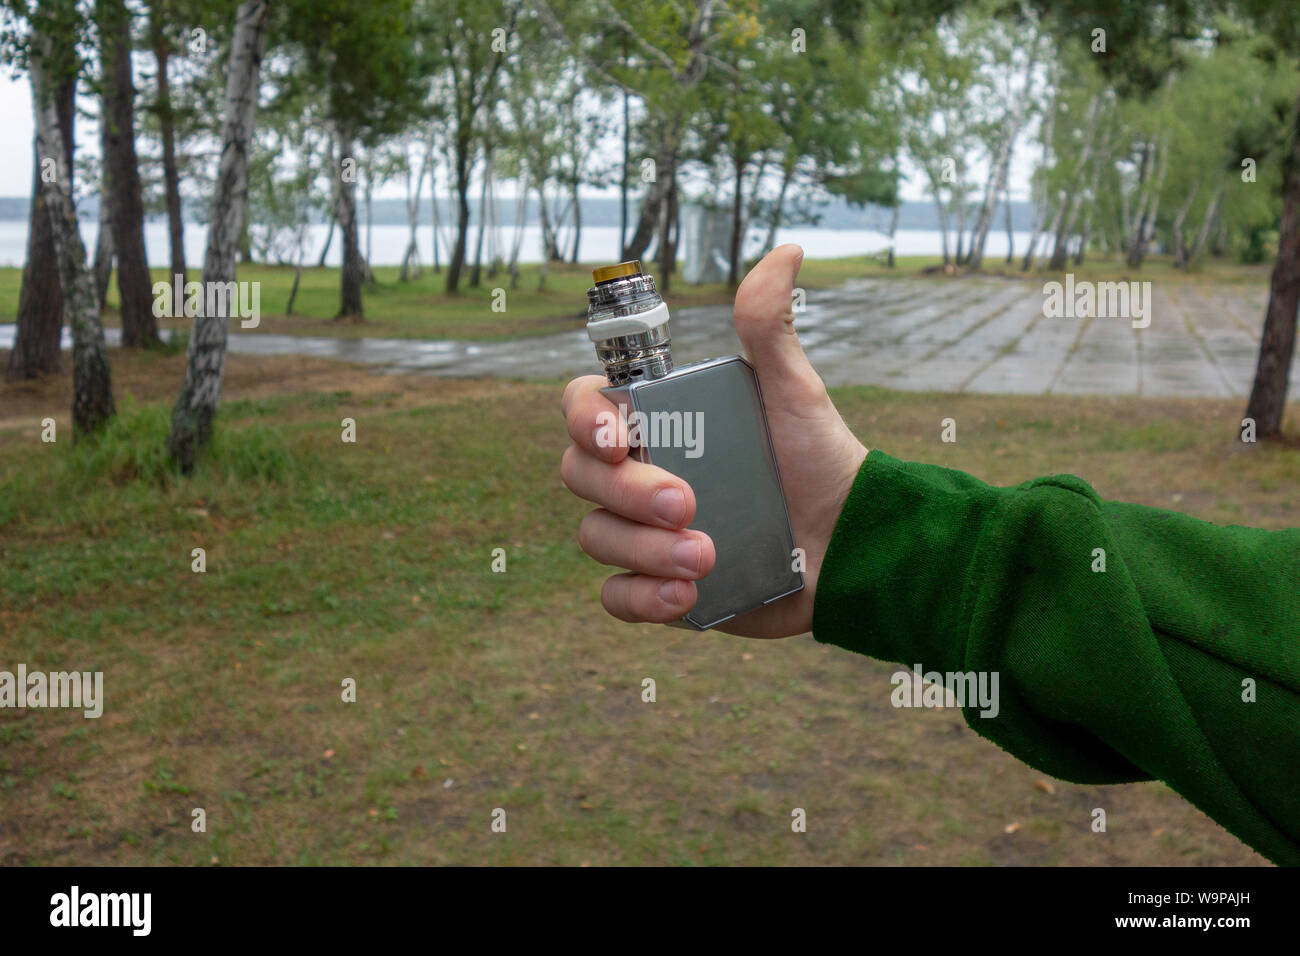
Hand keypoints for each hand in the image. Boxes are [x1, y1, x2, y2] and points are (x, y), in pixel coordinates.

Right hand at [560, 244, 867, 637]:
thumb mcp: (794, 391)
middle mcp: (638, 474)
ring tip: (706, 556)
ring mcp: (644, 534)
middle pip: (581, 476)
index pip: (583, 409)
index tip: (618, 436)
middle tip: (690, 502)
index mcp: (657, 422)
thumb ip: (770, 325)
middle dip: (627, 491)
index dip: (583, 420)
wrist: (850, 545)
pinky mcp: (658, 587)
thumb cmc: (820, 461)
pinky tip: (686, 596)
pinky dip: (641, 599)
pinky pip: (615, 597)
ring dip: (643, 550)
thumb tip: (786, 251)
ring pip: (596, 537)